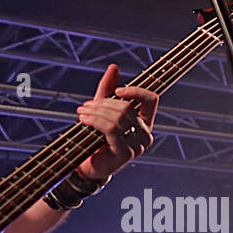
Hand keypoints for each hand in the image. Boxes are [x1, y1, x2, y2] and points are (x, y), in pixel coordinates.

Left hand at [75, 63, 157, 182]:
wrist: (88, 166)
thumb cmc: (96, 138)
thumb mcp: (102, 110)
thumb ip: (108, 89)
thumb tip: (114, 67)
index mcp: (144, 121)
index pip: (151, 99)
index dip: (136, 91)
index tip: (118, 90)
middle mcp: (145, 133)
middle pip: (128, 107)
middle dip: (103, 103)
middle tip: (85, 106)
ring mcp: (137, 145)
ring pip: (118, 117)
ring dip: (96, 112)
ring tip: (81, 113)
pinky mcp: (125, 154)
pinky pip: (111, 129)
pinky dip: (95, 121)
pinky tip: (84, 120)